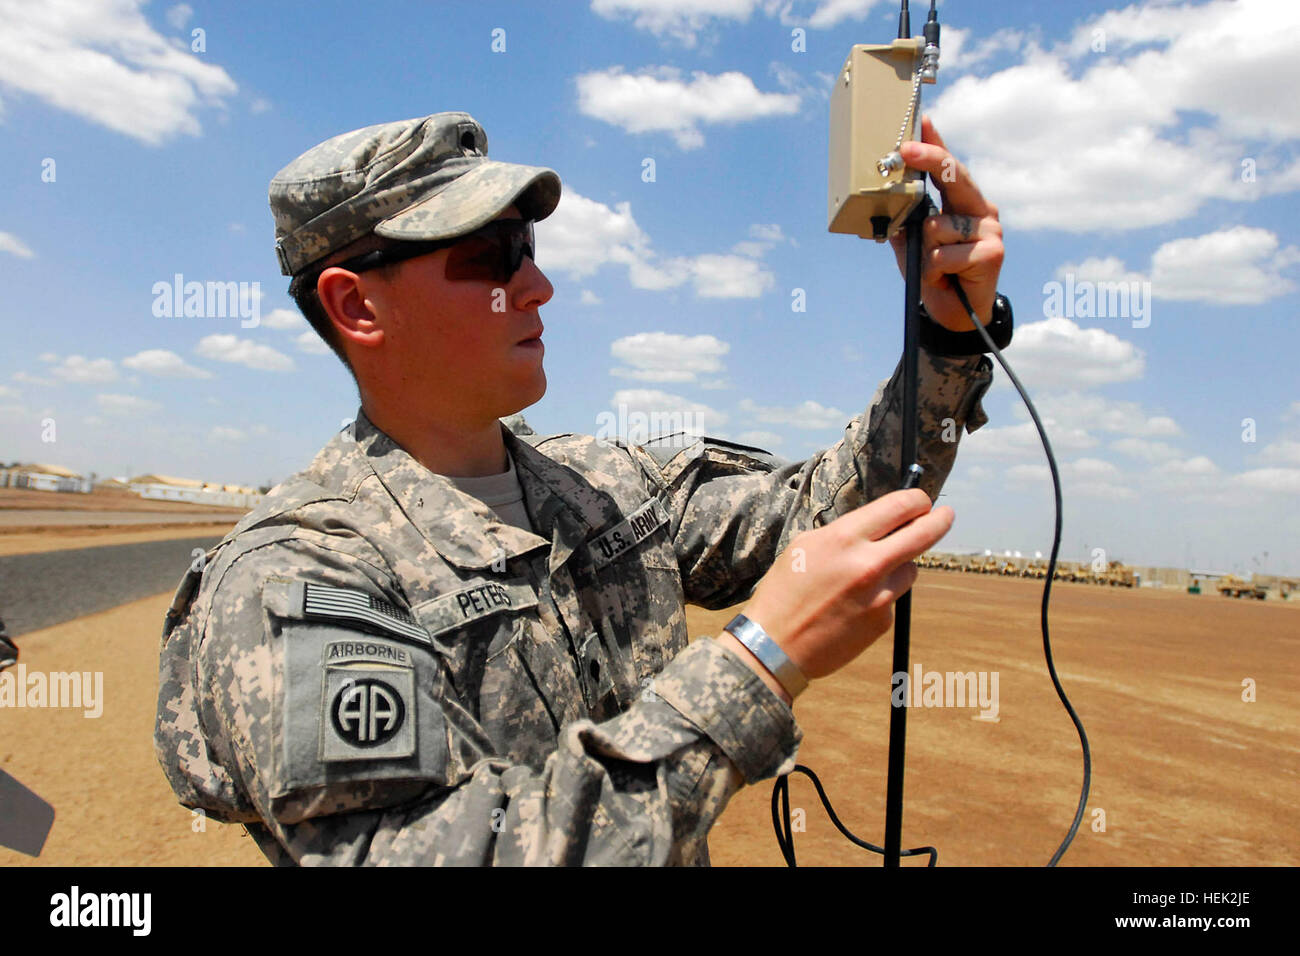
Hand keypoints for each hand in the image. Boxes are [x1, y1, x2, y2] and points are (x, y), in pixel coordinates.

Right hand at [734, 489, 953, 691]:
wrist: (775, 646)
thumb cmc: (783, 592)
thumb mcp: (805, 547)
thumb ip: (843, 533)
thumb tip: (876, 525)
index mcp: (844, 537)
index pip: (899, 507)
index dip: (917, 500)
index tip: (923, 501)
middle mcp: (867, 563)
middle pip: (924, 534)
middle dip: (939, 521)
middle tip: (945, 515)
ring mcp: (879, 595)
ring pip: (911, 569)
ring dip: (899, 566)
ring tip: (867, 577)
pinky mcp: (882, 621)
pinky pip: (892, 599)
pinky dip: (880, 597)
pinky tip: (851, 607)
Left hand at [889, 116, 1003, 331]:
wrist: (954, 314)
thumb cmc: (935, 274)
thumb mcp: (913, 243)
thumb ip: (905, 218)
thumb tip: (884, 197)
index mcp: (964, 204)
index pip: (949, 169)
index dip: (935, 145)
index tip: (921, 123)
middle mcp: (982, 210)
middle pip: (954, 177)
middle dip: (930, 160)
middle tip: (906, 149)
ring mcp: (990, 229)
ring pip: (937, 226)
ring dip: (926, 252)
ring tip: (935, 268)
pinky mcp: (992, 252)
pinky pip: (944, 253)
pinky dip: (935, 270)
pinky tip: (945, 278)